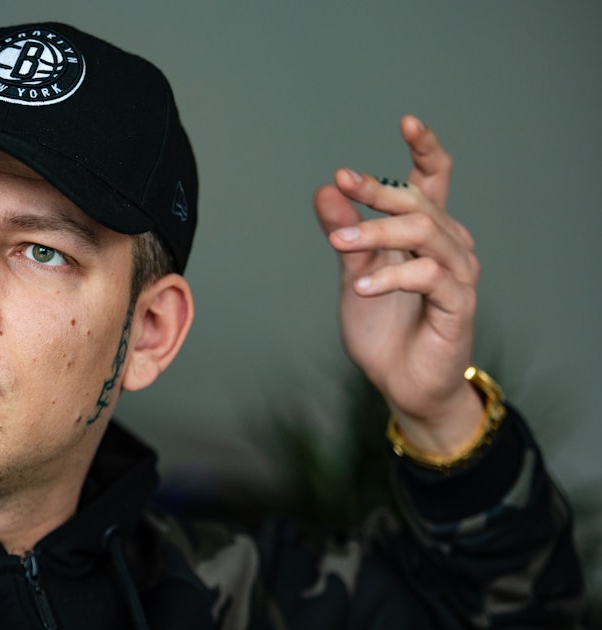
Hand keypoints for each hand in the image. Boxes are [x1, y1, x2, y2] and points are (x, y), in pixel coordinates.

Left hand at [313, 115, 482, 453]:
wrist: (401, 383)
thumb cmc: (383, 327)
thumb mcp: (354, 272)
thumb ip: (345, 233)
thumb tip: (326, 190)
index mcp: (425, 233)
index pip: (433, 180)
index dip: (425, 149)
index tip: (407, 121)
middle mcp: (448, 246)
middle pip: (420, 202)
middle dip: (379, 190)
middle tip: (343, 182)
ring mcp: (457, 275)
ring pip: (425, 233)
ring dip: (377, 233)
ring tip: (338, 245)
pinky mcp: (458, 305)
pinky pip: (429, 277)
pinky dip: (391, 277)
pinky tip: (360, 286)